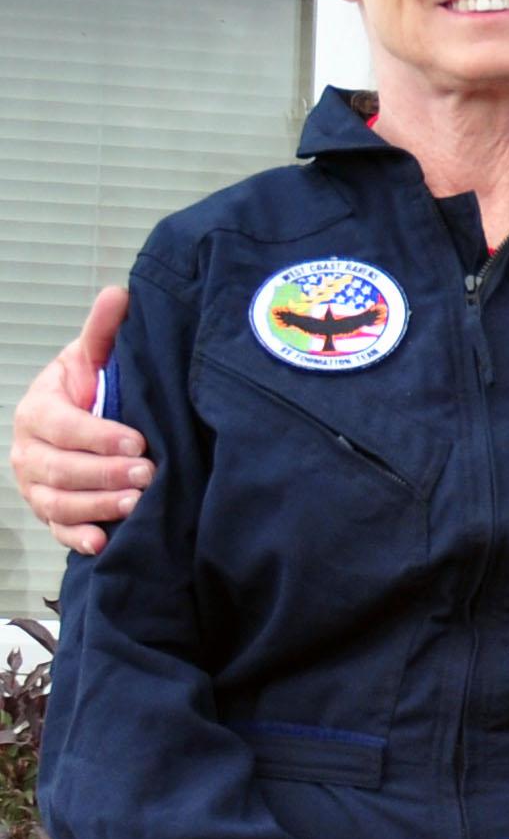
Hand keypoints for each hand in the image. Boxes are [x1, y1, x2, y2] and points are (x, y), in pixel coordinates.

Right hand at [12, 287, 145, 551]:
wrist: (83, 422)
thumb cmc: (91, 389)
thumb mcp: (94, 358)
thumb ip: (103, 333)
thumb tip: (117, 294)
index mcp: (38, 410)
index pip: (62, 426)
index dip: (97, 436)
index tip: (137, 442)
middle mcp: (29, 450)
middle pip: (59, 468)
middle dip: (103, 473)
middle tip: (148, 474)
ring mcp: (36, 485)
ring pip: (58, 502)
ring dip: (96, 506)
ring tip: (137, 505)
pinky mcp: (51, 513)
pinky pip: (58, 530)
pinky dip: (78, 539)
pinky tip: (104, 543)